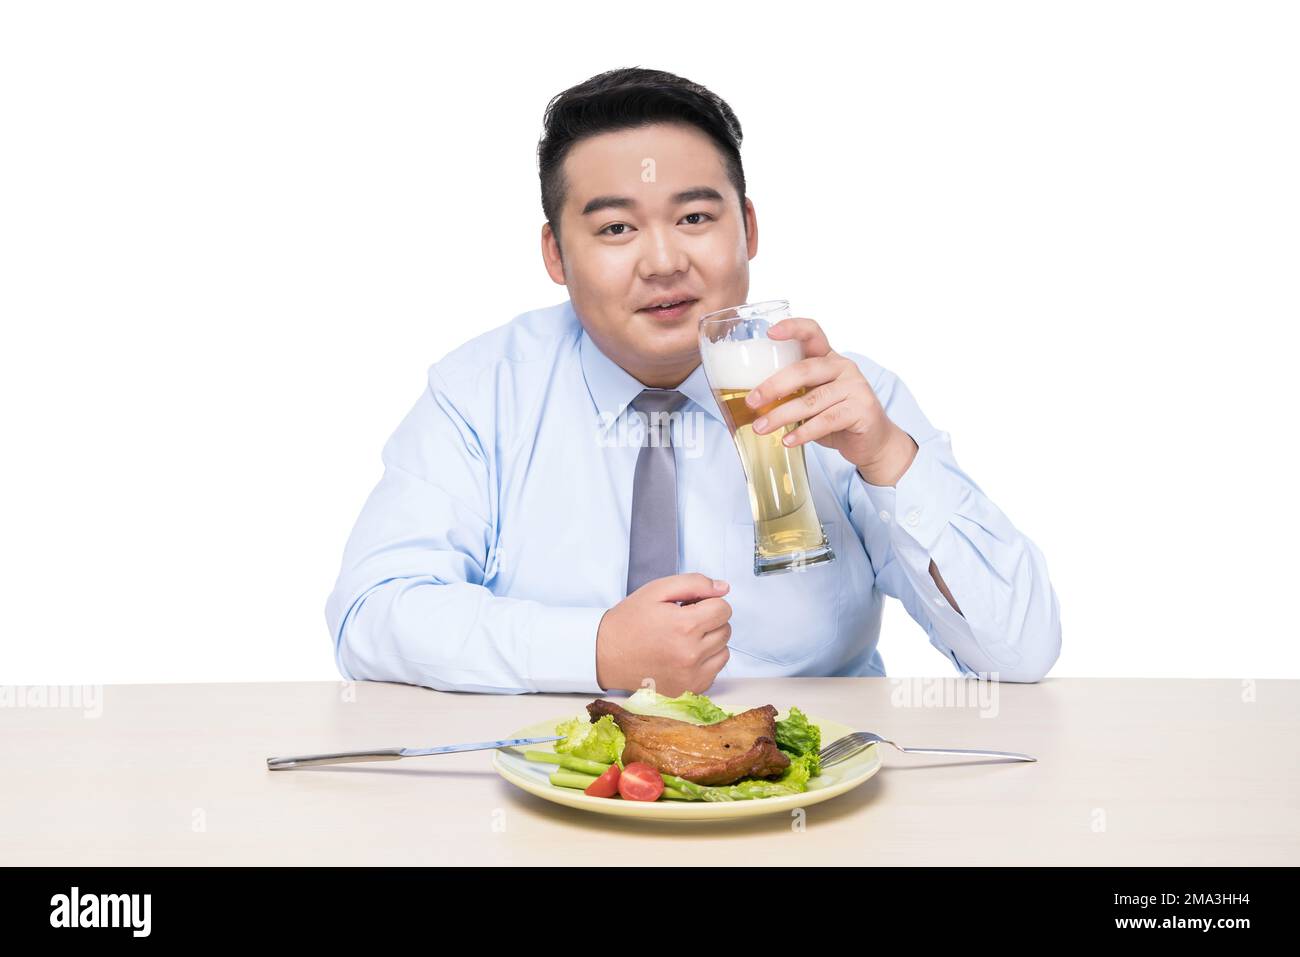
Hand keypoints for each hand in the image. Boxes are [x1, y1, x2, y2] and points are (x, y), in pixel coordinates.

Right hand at [595, 573, 731, 696]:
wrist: (606, 654)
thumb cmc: (630, 620)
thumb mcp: (657, 590)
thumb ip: (694, 584)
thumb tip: (724, 588)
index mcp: (685, 626)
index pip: (724, 609)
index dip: (709, 602)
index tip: (691, 606)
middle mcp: (691, 654)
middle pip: (726, 629)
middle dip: (709, 621)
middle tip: (683, 621)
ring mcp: (691, 676)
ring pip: (724, 651)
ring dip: (710, 642)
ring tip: (683, 639)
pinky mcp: (689, 689)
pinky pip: (715, 671)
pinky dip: (705, 661)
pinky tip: (683, 655)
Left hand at [746, 317, 917, 486]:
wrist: (872, 441)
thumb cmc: (836, 418)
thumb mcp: (814, 398)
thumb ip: (793, 393)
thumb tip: (752, 402)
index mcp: (829, 358)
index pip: (812, 333)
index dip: (792, 328)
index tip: (769, 333)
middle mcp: (843, 367)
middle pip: (804, 370)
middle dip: (774, 386)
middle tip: (752, 401)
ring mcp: (856, 387)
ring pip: (812, 400)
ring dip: (782, 415)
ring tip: (761, 428)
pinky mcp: (862, 410)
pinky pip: (826, 421)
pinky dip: (804, 432)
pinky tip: (788, 440)